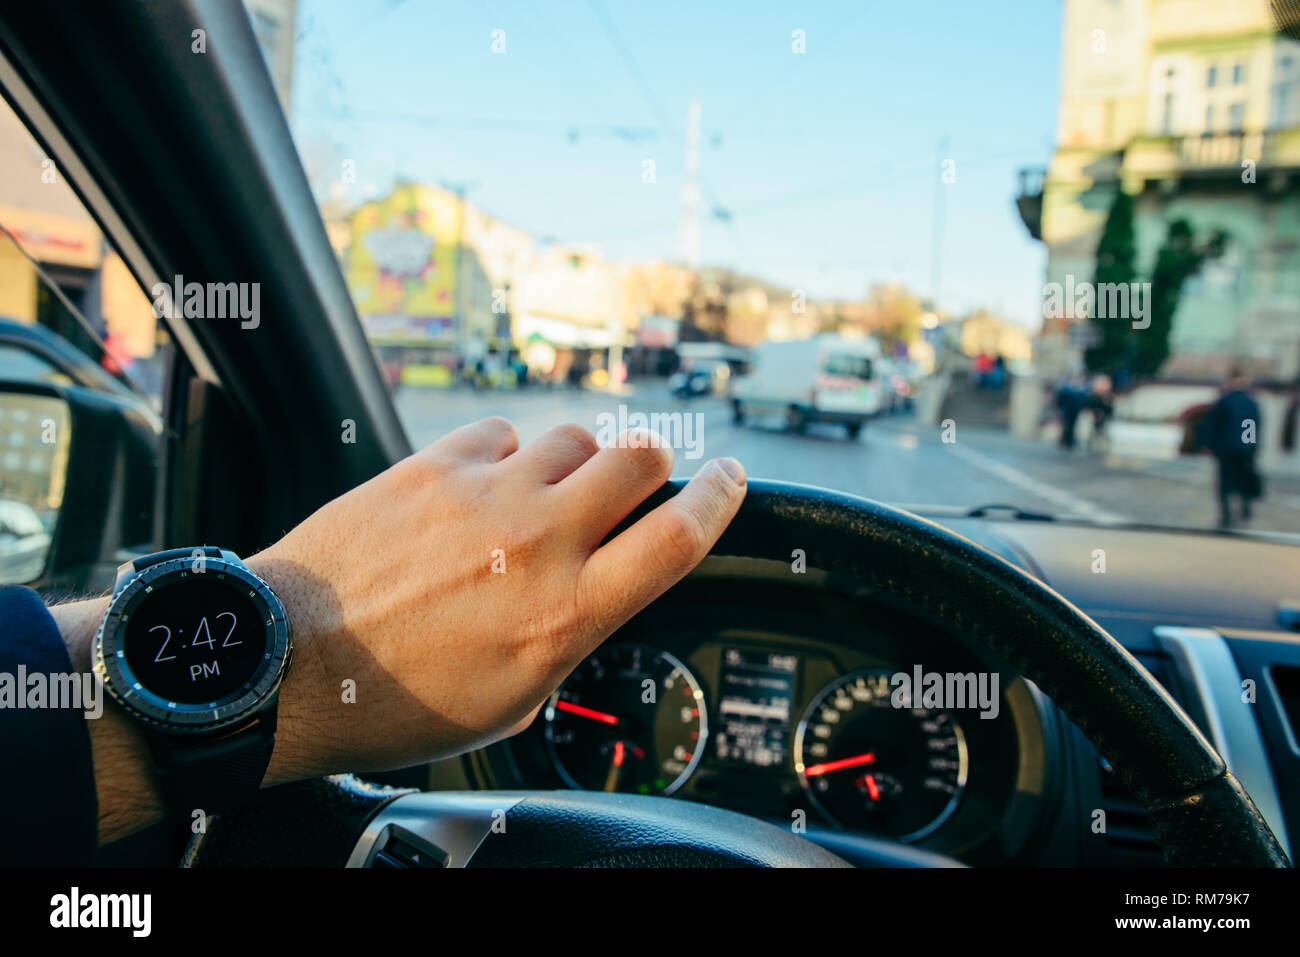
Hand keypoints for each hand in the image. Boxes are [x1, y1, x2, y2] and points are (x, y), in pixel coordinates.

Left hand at [251, 418, 745, 782]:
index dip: (718, 499)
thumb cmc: (399, 700)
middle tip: (638, 482)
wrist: (291, 665)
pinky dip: (506, 455)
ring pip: (574, 438)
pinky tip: (482, 487)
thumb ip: (571, 634)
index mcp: (567, 616)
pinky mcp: (434, 465)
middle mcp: (538, 545)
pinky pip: (501, 434)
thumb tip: (598, 589)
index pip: (678, 538)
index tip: (727, 479)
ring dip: (577, 462)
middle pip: (640, 461)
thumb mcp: (514, 700)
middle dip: (653, 466)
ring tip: (544, 494)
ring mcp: (486, 496)